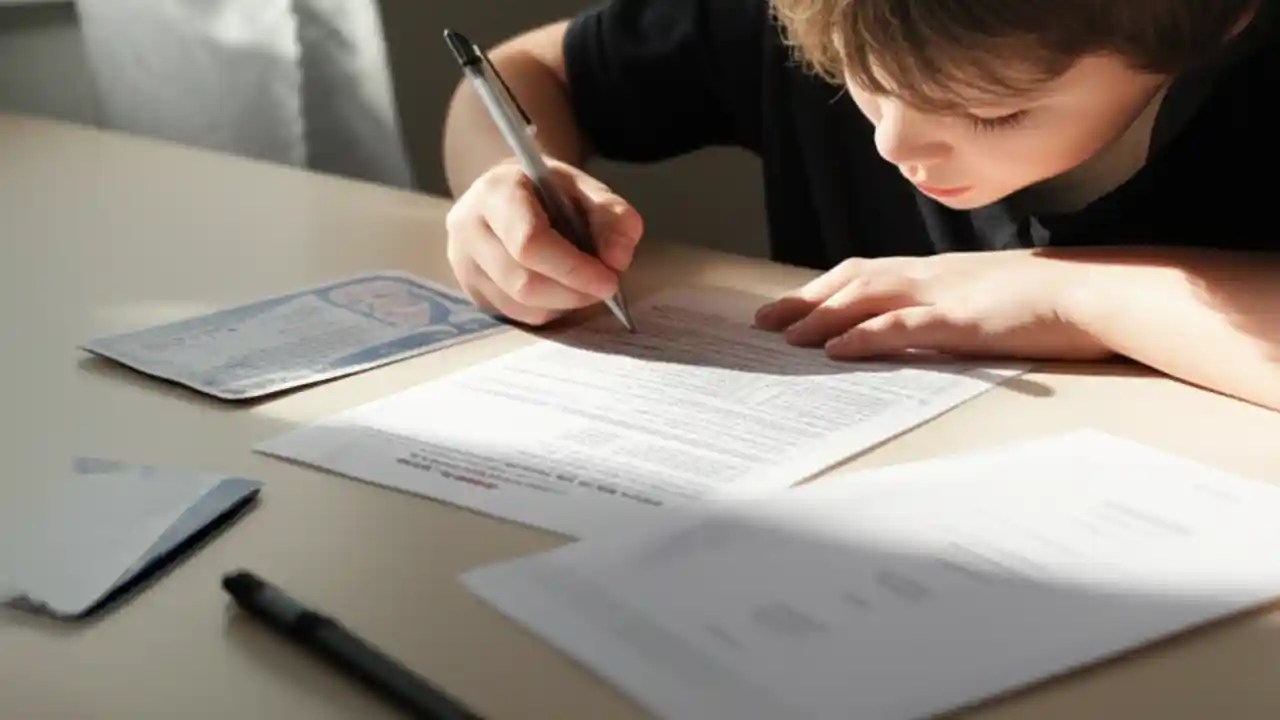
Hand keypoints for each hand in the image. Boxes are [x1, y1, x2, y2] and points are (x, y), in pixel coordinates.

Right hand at [446, 157, 643, 325]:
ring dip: (562, 304)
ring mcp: (462, 263)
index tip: (610, 280)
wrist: (508, 192)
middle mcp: (467, 229)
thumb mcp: (584, 187)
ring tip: (584, 286)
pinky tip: (560, 290)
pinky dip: (547, 310)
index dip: (573, 269)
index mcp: (495, 192)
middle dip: (572, 293)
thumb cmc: (548, 189)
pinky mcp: (470, 290)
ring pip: (519, 306)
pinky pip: (514, 315)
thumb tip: (618, 259)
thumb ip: (611, 215)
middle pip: (522, 282)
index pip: (529, 242)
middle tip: (606, 287)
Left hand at [753, 250, 1111, 360]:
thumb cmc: (1052, 301)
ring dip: (822, 318)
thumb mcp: (990, 299)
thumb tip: (921, 328)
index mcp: (937, 272)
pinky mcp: (964, 321)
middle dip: (805, 301)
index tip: (788, 306)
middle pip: (853, 282)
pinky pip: (905, 326)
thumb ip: (952, 309)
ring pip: (868, 299)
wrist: (1100, 290)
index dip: (823, 289)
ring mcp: (946, 295)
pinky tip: (837, 348)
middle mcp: (932, 276)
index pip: (866, 274)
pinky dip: (867, 335)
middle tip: (763, 322)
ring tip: (784, 337)